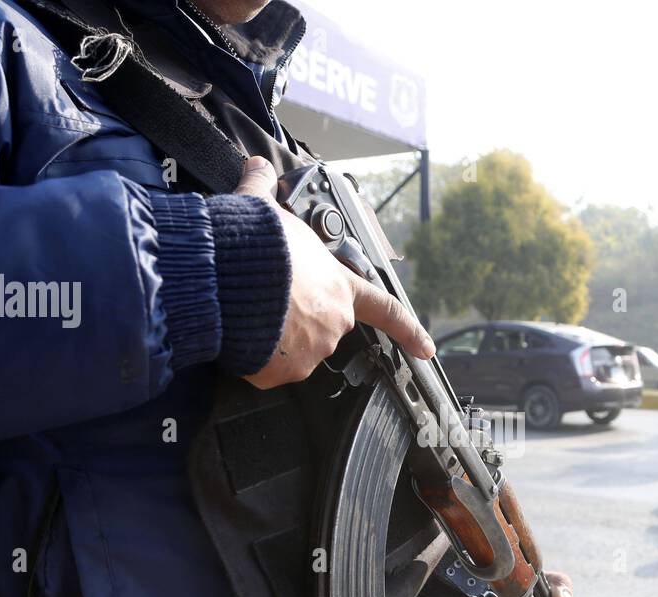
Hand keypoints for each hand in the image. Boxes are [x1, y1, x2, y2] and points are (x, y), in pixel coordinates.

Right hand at [232, 157, 434, 387]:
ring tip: (252, 310)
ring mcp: (311, 349)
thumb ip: (265, 189)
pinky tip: (243, 332)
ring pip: (293, 348)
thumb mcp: (266, 209)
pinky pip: (269, 367)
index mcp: (340, 286)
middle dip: (296, 316)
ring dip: (275, 335)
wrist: (230, 278)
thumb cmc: (257, 246)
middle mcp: (334, 320)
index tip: (427, 349)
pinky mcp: (284, 370)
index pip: (385, 310)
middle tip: (268, 298)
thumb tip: (257, 166)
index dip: (409, 330)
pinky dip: (255, 355)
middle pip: (320, 325)